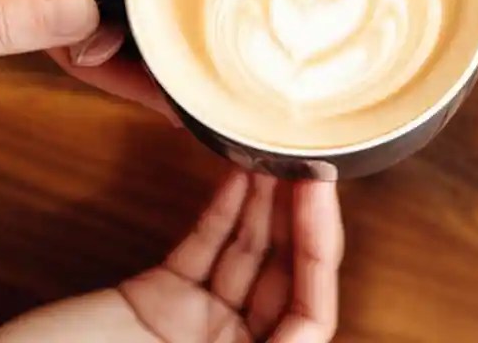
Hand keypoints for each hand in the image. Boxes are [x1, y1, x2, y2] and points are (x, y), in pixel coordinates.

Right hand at [0, 172, 343, 342]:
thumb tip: (306, 334)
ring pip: (245, 257)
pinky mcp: (155, 301)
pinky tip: (236, 175)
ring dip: (263, 204)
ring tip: (273, 152)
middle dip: (300, 218)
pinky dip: (220, 212)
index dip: (322, 254)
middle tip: (306, 160)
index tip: (318, 195)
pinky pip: (202, 251)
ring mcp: (192, 328)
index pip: (311, 315)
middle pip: (285, 279)